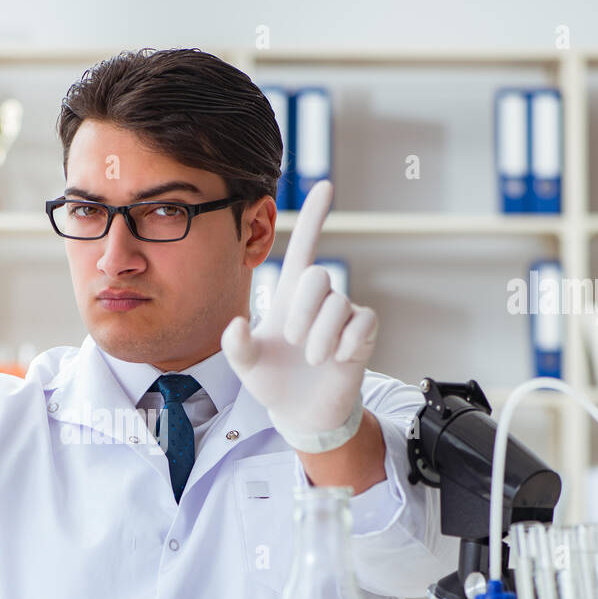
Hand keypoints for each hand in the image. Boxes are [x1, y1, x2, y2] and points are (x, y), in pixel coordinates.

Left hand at [221, 180, 377, 444]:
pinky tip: (336, 358)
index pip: (306, 247)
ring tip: (312, 358)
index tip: (325, 185)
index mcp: (290, 296)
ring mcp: (342, 317)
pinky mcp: (361, 336)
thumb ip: (236, 345)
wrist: (300, 414)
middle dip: (303, 309)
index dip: (315, 217)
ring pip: (337, 304)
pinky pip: (362, 323)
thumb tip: (235, 325)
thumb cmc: (274, 382)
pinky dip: (345, 343)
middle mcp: (319, 300)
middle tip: (293, 340)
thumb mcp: (246, 365)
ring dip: (320, 336)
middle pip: (318, 277)